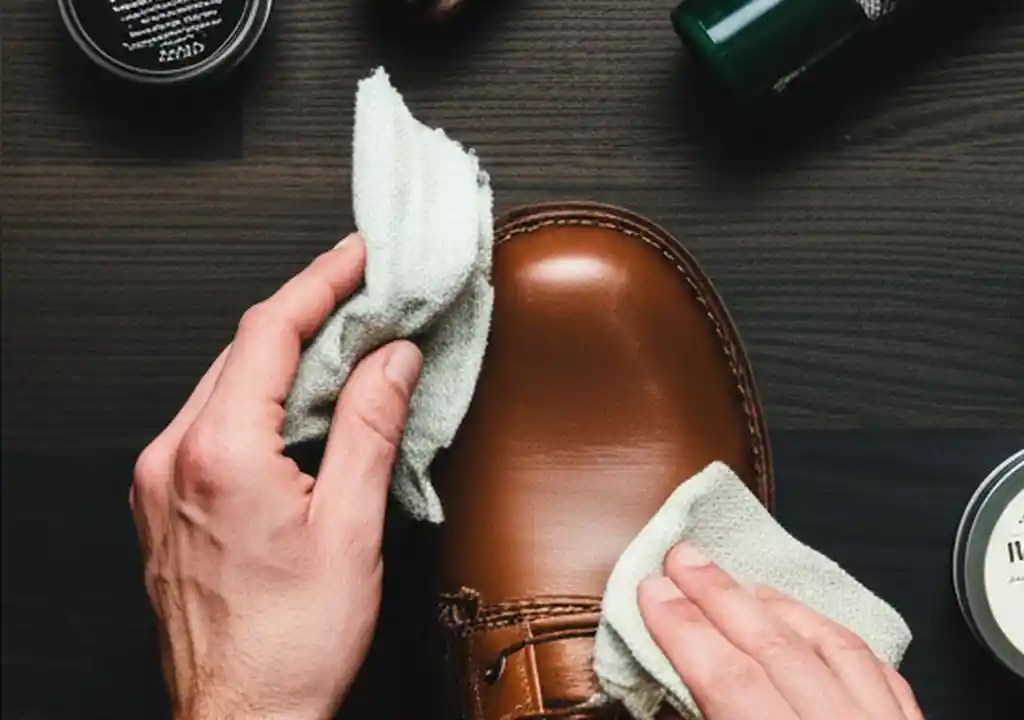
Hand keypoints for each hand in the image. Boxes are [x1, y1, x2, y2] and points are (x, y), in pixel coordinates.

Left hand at [130, 236, 421, 719]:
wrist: (244, 716)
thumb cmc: (293, 644)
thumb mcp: (352, 527)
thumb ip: (369, 427)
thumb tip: (392, 358)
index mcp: (219, 454)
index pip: (268, 331)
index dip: (320, 281)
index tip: (360, 254)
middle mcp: (173, 457)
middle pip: (243, 351)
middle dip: (308, 313)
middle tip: (367, 294)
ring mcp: (159, 482)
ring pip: (226, 386)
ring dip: (285, 359)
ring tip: (347, 346)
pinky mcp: (163, 504)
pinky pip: (211, 424)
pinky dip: (262, 401)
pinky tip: (303, 410)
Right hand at [639, 543, 923, 719]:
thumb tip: (678, 689)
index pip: (731, 681)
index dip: (686, 631)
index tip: (653, 591)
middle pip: (778, 649)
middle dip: (723, 597)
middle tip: (684, 557)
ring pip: (836, 647)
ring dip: (782, 608)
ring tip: (741, 584)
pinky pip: (881, 672)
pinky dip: (839, 640)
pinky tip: (815, 626)